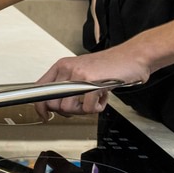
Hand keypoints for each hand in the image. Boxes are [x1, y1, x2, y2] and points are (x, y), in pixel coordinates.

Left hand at [33, 49, 148, 116]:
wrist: (133, 56)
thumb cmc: (109, 66)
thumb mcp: (81, 71)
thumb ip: (68, 84)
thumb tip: (55, 105)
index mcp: (62, 66)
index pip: (40, 88)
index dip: (40, 106)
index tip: (45, 115)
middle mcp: (68, 69)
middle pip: (54, 104)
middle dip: (69, 111)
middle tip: (82, 105)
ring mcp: (80, 76)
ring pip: (68, 108)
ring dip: (83, 110)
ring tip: (94, 100)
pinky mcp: (93, 84)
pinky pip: (88, 109)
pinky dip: (98, 108)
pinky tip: (103, 97)